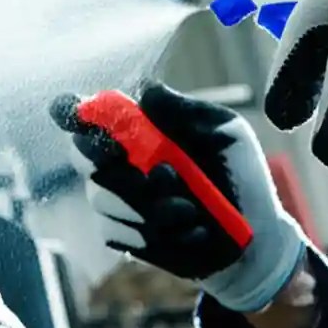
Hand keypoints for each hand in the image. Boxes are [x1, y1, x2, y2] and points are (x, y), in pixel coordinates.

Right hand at [50, 81, 305, 312]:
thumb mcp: (225, 133)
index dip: (72, 112)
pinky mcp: (123, 235)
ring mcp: (117, 200)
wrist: (255, 237)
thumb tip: (145, 91)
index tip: (76, 115)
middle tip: (163, 170)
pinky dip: (159, 232)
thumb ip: (185, 111)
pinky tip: (192, 231)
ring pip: (102, 197)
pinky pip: (117, 231)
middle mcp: (119, 161)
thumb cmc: (240, 175)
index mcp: (139, 128)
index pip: (88, 114)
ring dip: (152, 204)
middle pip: (81, 155)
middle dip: (115, 163)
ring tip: (193, 209)